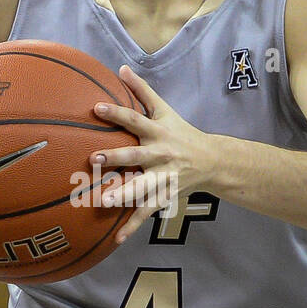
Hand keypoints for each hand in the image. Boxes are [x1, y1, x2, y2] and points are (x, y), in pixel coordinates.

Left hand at [89, 63, 213, 243]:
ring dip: (124, 195)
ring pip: (141, 188)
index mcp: (158, 132)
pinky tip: (116, 239)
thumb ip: (142, 90)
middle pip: (136, 156)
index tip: (96, 108)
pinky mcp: (164, 196)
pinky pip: (146, 212)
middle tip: (94, 158)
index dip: (116, 113)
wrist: (213, 161)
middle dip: (116, 157)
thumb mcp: (165, 110)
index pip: (135, 119)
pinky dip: (132, 226)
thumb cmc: (181, 132)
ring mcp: (163, 178)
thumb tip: (121, 68)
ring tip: (104, 201)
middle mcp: (160, 155)